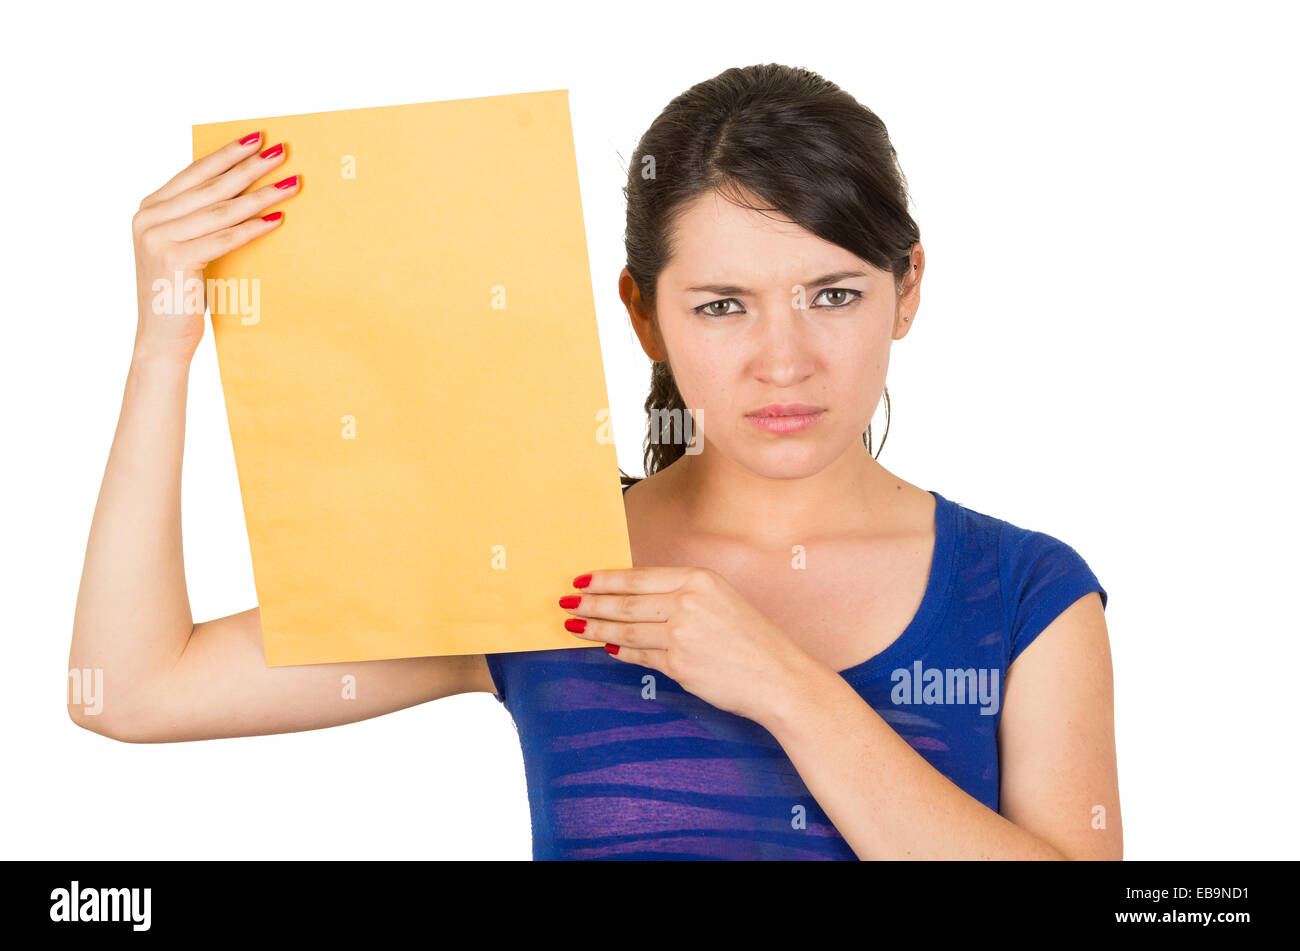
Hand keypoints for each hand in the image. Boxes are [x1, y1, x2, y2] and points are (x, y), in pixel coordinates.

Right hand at [130, 132, 299, 363]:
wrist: (161, 339)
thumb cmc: (181, 295)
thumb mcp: (183, 248)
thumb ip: (197, 220)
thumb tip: (240, 191)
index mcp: (148, 210)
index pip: (194, 174)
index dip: (226, 154)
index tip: (256, 138)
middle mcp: (148, 219)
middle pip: (210, 186)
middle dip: (249, 167)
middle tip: (281, 151)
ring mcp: (158, 238)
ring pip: (221, 210)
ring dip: (261, 195)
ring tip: (291, 183)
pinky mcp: (174, 259)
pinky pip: (225, 238)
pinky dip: (254, 227)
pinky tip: (278, 218)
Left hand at [559, 566, 822, 725]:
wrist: (779, 678)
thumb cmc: (752, 642)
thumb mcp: (721, 601)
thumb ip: (682, 596)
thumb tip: (636, 599)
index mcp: (699, 578)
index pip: (638, 576)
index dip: (605, 580)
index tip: (581, 580)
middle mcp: (688, 601)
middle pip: (626, 601)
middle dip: (591, 603)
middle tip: (566, 603)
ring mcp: (681, 632)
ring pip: (626, 629)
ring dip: (596, 627)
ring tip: (574, 626)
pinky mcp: (679, 663)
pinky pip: (639, 655)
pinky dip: (619, 652)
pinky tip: (604, 648)